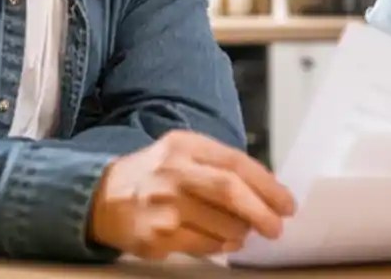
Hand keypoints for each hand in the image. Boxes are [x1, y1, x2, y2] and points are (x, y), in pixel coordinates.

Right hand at [88, 130, 295, 259]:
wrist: (103, 197)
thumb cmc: (155, 175)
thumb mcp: (183, 154)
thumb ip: (220, 166)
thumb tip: (266, 191)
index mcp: (184, 145)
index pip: (235, 163)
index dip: (267, 185)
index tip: (286, 203)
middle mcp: (172, 171)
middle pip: (228, 190)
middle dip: (261, 211)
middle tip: (277, 227)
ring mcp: (162, 205)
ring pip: (219, 223)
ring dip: (242, 231)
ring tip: (247, 232)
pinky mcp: (155, 235)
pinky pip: (202, 245)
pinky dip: (221, 245)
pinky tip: (226, 242)